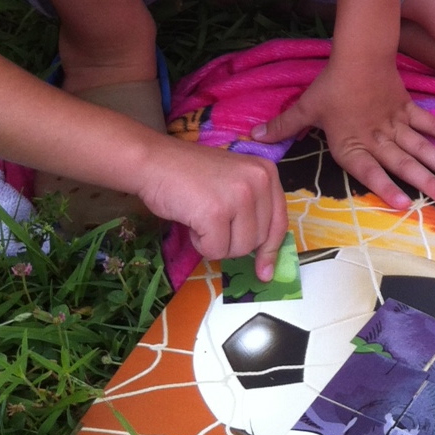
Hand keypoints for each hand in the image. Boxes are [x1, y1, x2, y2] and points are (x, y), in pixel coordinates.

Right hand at [138, 138, 286, 276]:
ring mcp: (239, 195)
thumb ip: (252, 211)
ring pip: (239, 249)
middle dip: (232, 241)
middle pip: (258, 240)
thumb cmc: (191, 176)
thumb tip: (265, 264)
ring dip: (216, 243)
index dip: (271, 250)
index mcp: (267, 172)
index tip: (264, 272)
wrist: (156, 162)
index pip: (279, 222)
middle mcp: (259, 180)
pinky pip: (215, 250)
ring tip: (201, 217)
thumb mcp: (233, 184)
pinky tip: (192, 221)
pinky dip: (200, 244)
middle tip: (212, 220)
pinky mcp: (216, 212)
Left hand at [252, 57, 434, 209]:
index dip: (385, 187)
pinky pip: (431, 125)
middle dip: (427, 182)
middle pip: (404, 162)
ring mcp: (397, 124)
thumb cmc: (331, 85)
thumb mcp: (305, 107)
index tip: (403, 205)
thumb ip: (282, 127)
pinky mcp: (409, 109)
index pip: (369, 169)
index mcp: (352, 143)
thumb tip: (249, 140)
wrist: (358, 53)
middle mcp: (377, 138)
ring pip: (422, 147)